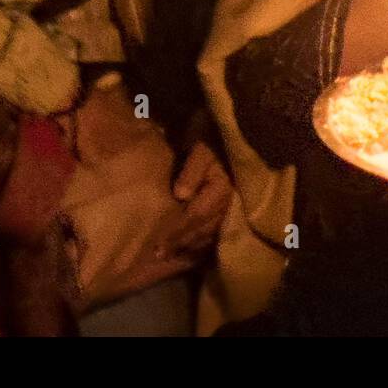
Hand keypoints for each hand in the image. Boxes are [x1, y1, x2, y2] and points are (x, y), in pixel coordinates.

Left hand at [154, 142, 232, 261]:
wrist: (226, 133)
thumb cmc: (210, 139)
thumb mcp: (201, 149)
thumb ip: (192, 171)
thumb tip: (180, 195)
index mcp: (222, 188)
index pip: (196, 215)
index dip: (177, 231)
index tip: (158, 245)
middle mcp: (228, 201)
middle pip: (203, 228)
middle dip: (181, 242)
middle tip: (158, 255)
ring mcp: (229, 206)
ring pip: (209, 232)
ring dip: (190, 244)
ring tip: (170, 254)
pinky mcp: (227, 208)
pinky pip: (214, 230)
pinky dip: (200, 241)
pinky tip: (187, 247)